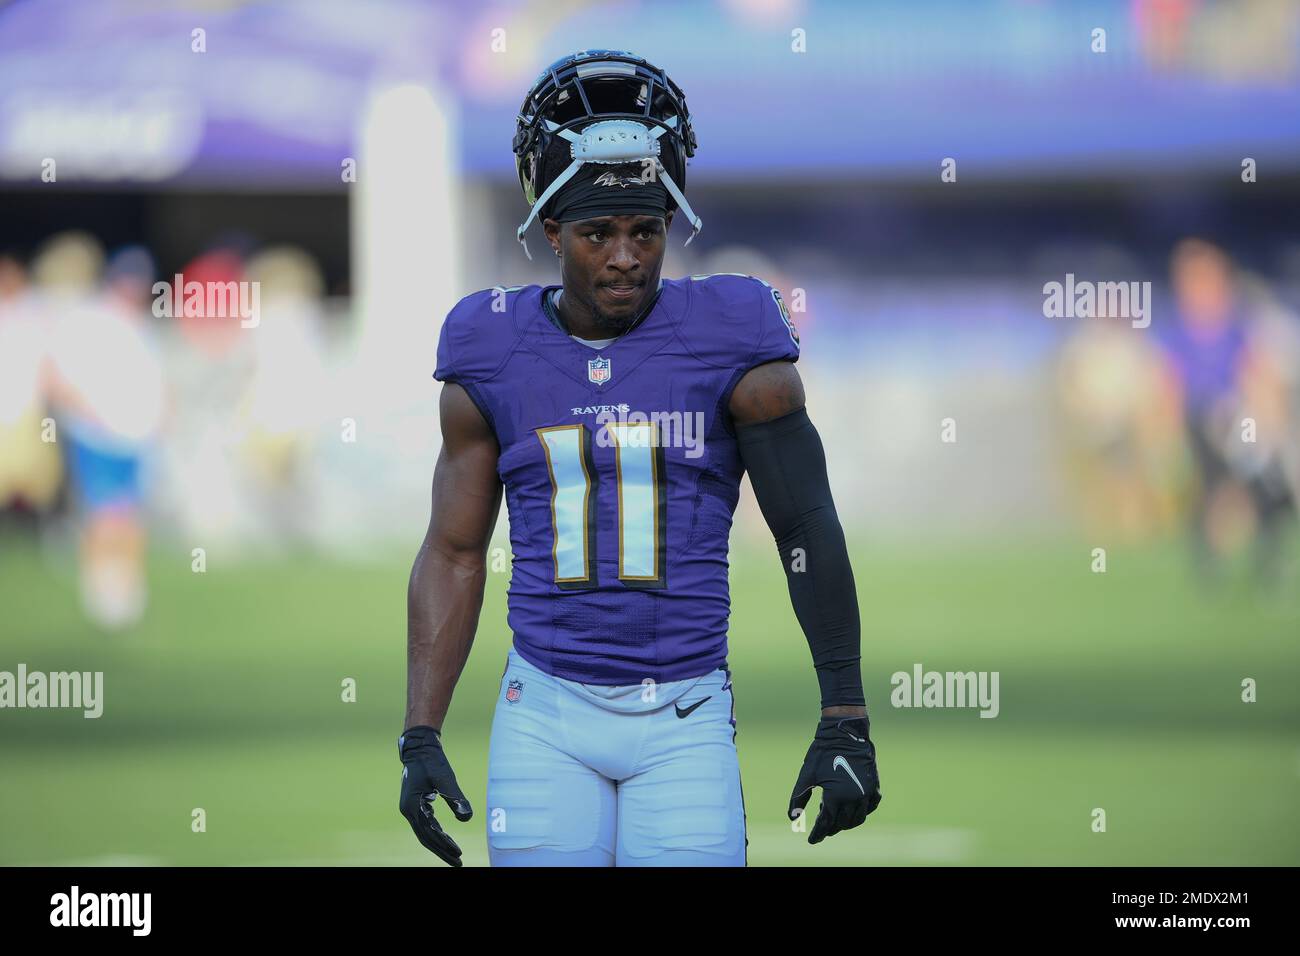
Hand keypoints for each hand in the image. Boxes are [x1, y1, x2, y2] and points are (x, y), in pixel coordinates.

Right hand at [398, 725, 473, 865]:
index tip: (459, 854)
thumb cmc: (432, 761)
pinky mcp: (415, 804)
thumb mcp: (445, 778)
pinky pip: (426, 824)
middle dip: (442, 851)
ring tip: (455, 854)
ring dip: (439, 844)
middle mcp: (408, 811)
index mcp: (412, 806)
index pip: (430, 833)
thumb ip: (456, 798)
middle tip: (458, 863)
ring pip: (425, 833)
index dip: (444, 845)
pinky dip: (436, 833)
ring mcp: (410, 808)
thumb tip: (467, 818)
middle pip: (426, 838)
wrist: (420, 747)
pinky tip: (447, 838)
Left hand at [788, 715, 881, 843]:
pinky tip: (852, 810)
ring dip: (846, 823)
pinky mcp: (875, 786)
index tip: (812, 840)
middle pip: (842, 823)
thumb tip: (792, 818)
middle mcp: (853, 798)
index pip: (826, 823)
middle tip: (822, 827)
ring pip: (858, 819)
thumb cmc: (823, 752)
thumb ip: (798, 798)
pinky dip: (861, 812)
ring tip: (835, 819)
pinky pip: (870, 807)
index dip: (818, 834)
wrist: (845, 732)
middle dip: (831, 828)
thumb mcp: (806, 775)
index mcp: (835, 796)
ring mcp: (867, 793)